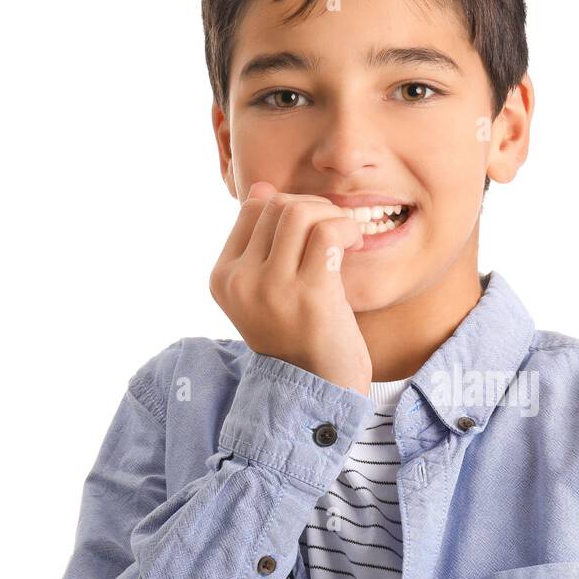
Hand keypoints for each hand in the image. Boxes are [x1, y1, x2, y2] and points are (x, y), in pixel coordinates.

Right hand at [209, 181, 372, 393]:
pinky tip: (355, 244)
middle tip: (337, 230)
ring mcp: (272, 288)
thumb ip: (261, 245)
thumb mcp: (268, 291)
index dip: (290, 207)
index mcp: (223, 278)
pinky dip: (346, 228)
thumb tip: (263, 190)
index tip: (314, 228)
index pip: (253, 210)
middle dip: (315, 208)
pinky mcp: (310, 295)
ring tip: (346, 238)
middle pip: (278, 206)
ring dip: (332, 216)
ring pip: (301, 213)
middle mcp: (241, 282)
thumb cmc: (300, 337)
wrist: (318, 389)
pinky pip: (328, 232)